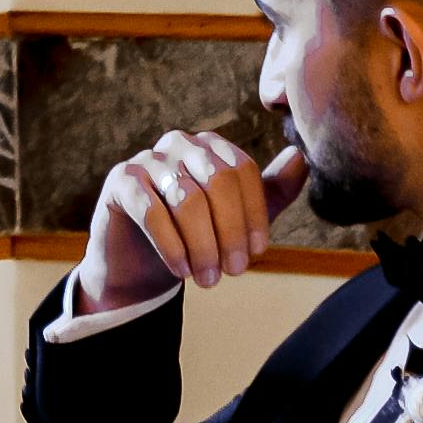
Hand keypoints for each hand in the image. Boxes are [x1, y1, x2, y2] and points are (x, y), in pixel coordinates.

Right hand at [77, 126, 307, 318]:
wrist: (139, 263)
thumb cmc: (193, 236)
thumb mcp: (237, 217)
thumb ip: (270, 190)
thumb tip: (302, 158)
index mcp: (211, 146)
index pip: (243, 170)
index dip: (254, 214)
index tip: (258, 253)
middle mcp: (179, 143)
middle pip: (218, 181)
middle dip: (231, 232)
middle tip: (234, 271)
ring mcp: (146, 160)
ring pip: (187, 199)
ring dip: (203, 246)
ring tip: (208, 279)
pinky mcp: (120, 182)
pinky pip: (150, 211)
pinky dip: (171, 246)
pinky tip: (181, 270)